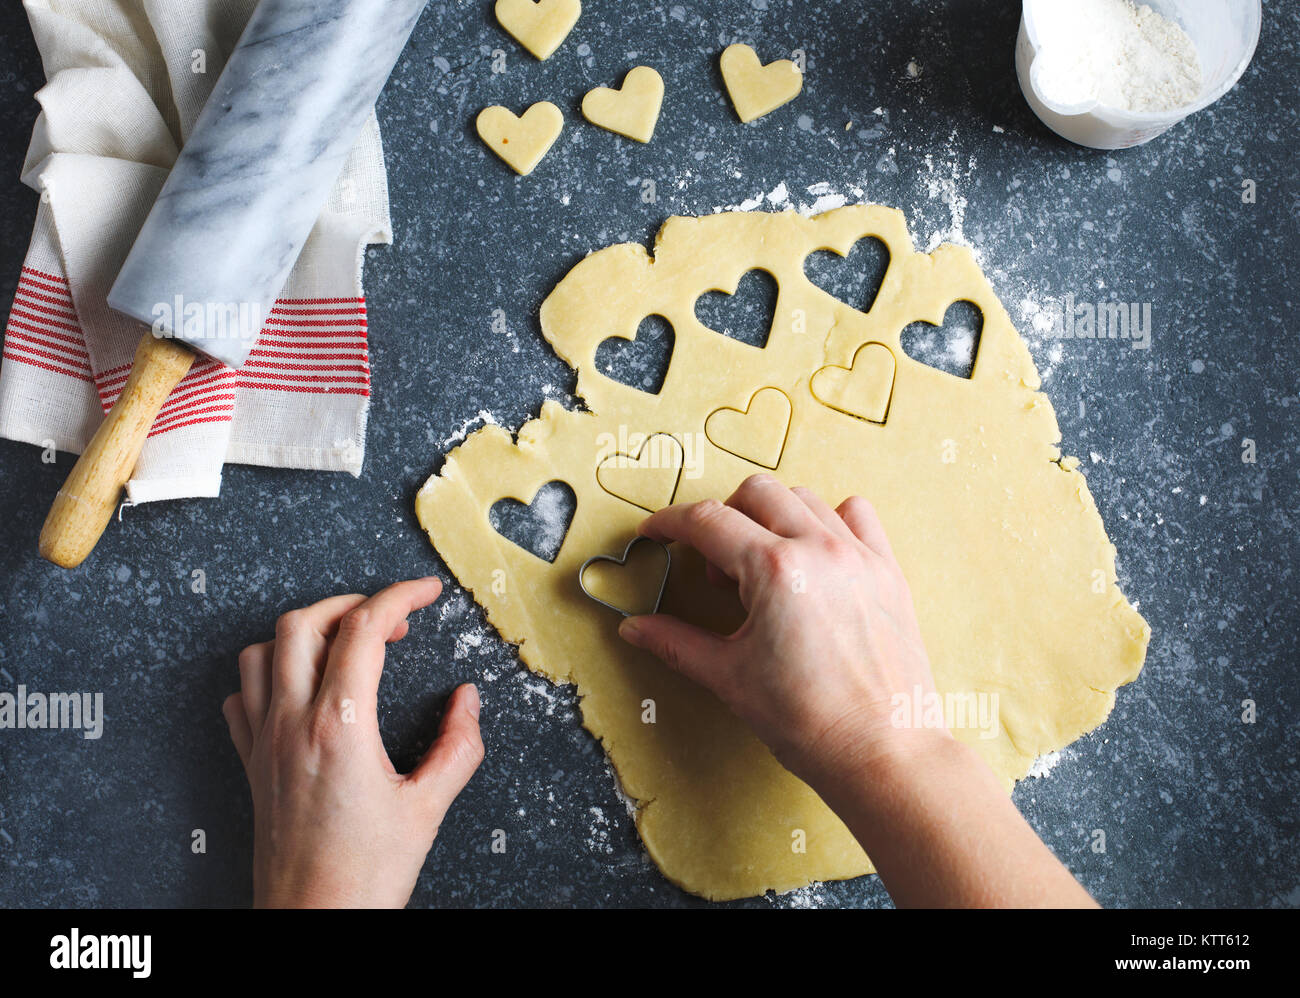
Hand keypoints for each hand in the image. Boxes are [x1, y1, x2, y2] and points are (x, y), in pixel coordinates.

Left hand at [222, 577, 483, 907]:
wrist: (313, 921)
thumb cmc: (364, 877)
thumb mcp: (428, 807)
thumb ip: (457, 746)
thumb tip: (466, 701)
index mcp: (340, 726)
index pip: (364, 629)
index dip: (400, 596)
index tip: (426, 591)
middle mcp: (293, 724)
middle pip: (304, 623)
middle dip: (352, 603)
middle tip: (393, 620)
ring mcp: (264, 742)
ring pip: (261, 651)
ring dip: (305, 631)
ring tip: (345, 642)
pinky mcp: (251, 764)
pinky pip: (240, 696)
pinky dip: (267, 673)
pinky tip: (298, 686)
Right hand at [621, 476, 1095, 906]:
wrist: (885, 754)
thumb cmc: (811, 723)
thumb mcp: (730, 678)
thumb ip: (676, 643)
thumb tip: (635, 628)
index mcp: (776, 570)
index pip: (708, 521)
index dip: (670, 523)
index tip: (656, 532)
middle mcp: (820, 549)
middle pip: (756, 494)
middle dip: (723, 517)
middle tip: (714, 567)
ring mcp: (859, 556)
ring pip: (804, 500)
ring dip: (771, 517)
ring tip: (761, 566)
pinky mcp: (887, 572)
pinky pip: (857, 516)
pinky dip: (828, 521)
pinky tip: (814, 556)